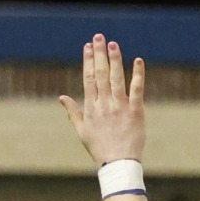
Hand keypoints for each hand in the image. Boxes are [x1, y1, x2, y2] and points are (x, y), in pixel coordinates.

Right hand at [57, 34, 145, 164]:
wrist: (118, 164)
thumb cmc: (100, 148)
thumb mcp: (82, 131)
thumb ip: (73, 112)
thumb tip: (61, 97)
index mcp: (91, 107)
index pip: (89, 78)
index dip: (88, 61)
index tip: (87, 46)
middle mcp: (104, 104)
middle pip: (101, 74)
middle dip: (99, 54)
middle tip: (99, 37)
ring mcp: (120, 107)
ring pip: (116, 78)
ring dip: (115, 60)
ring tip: (113, 44)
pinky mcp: (135, 111)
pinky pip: (137, 89)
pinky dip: (138, 74)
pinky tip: (137, 60)